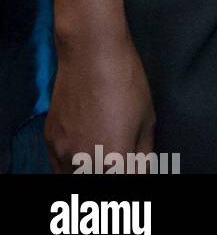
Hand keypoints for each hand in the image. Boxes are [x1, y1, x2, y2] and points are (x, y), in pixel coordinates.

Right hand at [46, 34, 155, 173]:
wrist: (90, 54)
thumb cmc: (126, 82)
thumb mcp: (147, 117)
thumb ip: (144, 152)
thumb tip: (142, 168)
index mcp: (113, 161)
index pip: (125, 181)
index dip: (133, 172)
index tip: (135, 165)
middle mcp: (84, 164)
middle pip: (99, 180)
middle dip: (112, 171)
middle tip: (120, 157)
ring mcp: (63, 154)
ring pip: (74, 177)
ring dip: (89, 172)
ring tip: (102, 153)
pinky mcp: (49, 142)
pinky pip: (59, 166)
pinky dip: (71, 165)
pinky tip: (83, 150)